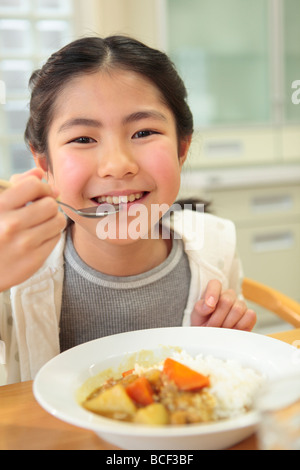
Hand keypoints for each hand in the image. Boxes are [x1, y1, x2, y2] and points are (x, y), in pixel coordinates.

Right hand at [0, 168, 65, 290]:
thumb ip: (16, 185)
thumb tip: (40, 173)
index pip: (33, 185)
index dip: (41, 187)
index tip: (41, 193)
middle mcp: (11, 225)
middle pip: (50, 204)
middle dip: (48, 205)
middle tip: (41, 210)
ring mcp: (23, 244)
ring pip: (58, 221)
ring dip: (52, 220)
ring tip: (40, 223)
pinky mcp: (33, 260)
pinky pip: (56, 239)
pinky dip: (50, 236)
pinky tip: (38, 237)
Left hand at [191, 279, 256, 330]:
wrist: (213, 339)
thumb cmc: (204, 325)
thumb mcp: (197, 317)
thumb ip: (200, 308)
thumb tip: (209, 304)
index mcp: (214, 291)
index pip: (215, 284)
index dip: (212, 294)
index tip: (209, 307)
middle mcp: (228, 295)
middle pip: (226, 300)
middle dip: (217, 318)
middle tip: (212, 327)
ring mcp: (240, 304)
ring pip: (238, 309)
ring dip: (227, 324)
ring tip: (221, 330)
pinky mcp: (250, 315)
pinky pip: (250, 316)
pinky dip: (240, 326)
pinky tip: (232, 331)